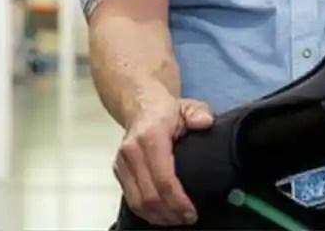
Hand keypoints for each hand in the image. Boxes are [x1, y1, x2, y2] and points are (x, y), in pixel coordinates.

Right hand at [115, 92, 213, 225]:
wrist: (140, 105)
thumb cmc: (164, 111)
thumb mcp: (187, 106)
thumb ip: (199, 113)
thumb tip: (205, 122)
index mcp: (150, 136)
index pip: (163, 177)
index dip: (177, 200)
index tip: (191, 211)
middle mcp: (132, 151)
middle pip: (149, 195)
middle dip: (170, 213)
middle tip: (187, 218)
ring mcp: (122, 163)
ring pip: (137, 202)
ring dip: (158, 216)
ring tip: (177, 220)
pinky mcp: (119, 171)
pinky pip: (131, 199)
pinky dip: (147, 212)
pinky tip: (162, 215)